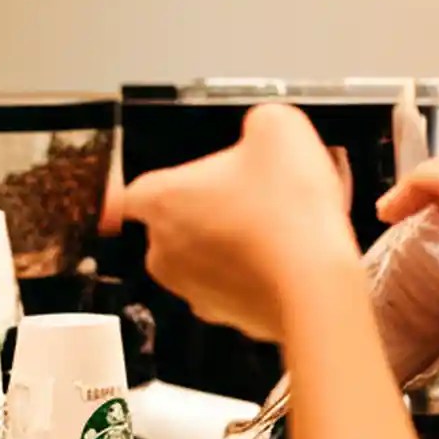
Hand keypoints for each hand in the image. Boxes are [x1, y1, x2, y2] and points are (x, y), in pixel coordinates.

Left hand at [123, 104, 359, 341]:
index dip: (126, 185)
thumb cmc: (287, 215)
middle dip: (208, 204)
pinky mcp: (225, 316)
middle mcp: (165, 250)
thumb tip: (262, 131)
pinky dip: (254, 270)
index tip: (128, 189)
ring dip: (231, 238)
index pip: (121, 192)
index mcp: (161, 200)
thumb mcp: (277, 129)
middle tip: (250, 191)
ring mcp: (193, 288)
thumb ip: (257, 122)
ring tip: (277, 223)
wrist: (317, 287)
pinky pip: (232, 284)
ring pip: (203, 254)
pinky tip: (286, 254)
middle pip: (174, 218)